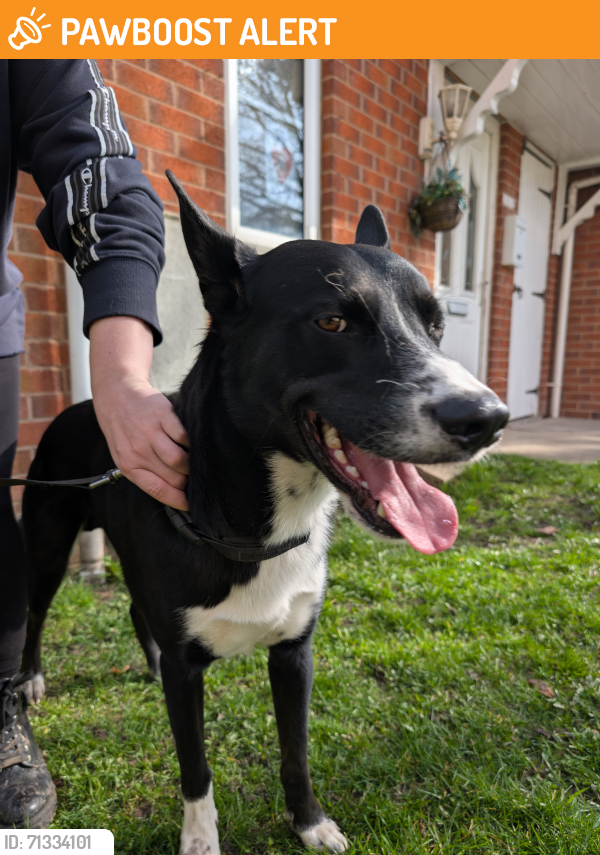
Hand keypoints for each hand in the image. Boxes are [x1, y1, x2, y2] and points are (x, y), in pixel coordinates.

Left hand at [89, 317, 189, 509]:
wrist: (116, 396)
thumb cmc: (124, 430)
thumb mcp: (125, 456)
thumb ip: (145, 473)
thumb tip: (172, 492)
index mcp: (129, 466)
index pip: (158, 490)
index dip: (178, 500)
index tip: (190, 505)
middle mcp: (138, 451)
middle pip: (174, 477)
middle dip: (187, 482)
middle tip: (193, 478)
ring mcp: (150, 433)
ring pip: (180, 460)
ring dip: (191, 464)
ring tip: (192, 461)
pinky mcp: (162, 415)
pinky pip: (184, 436)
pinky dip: (191, 442)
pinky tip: (190, 443)